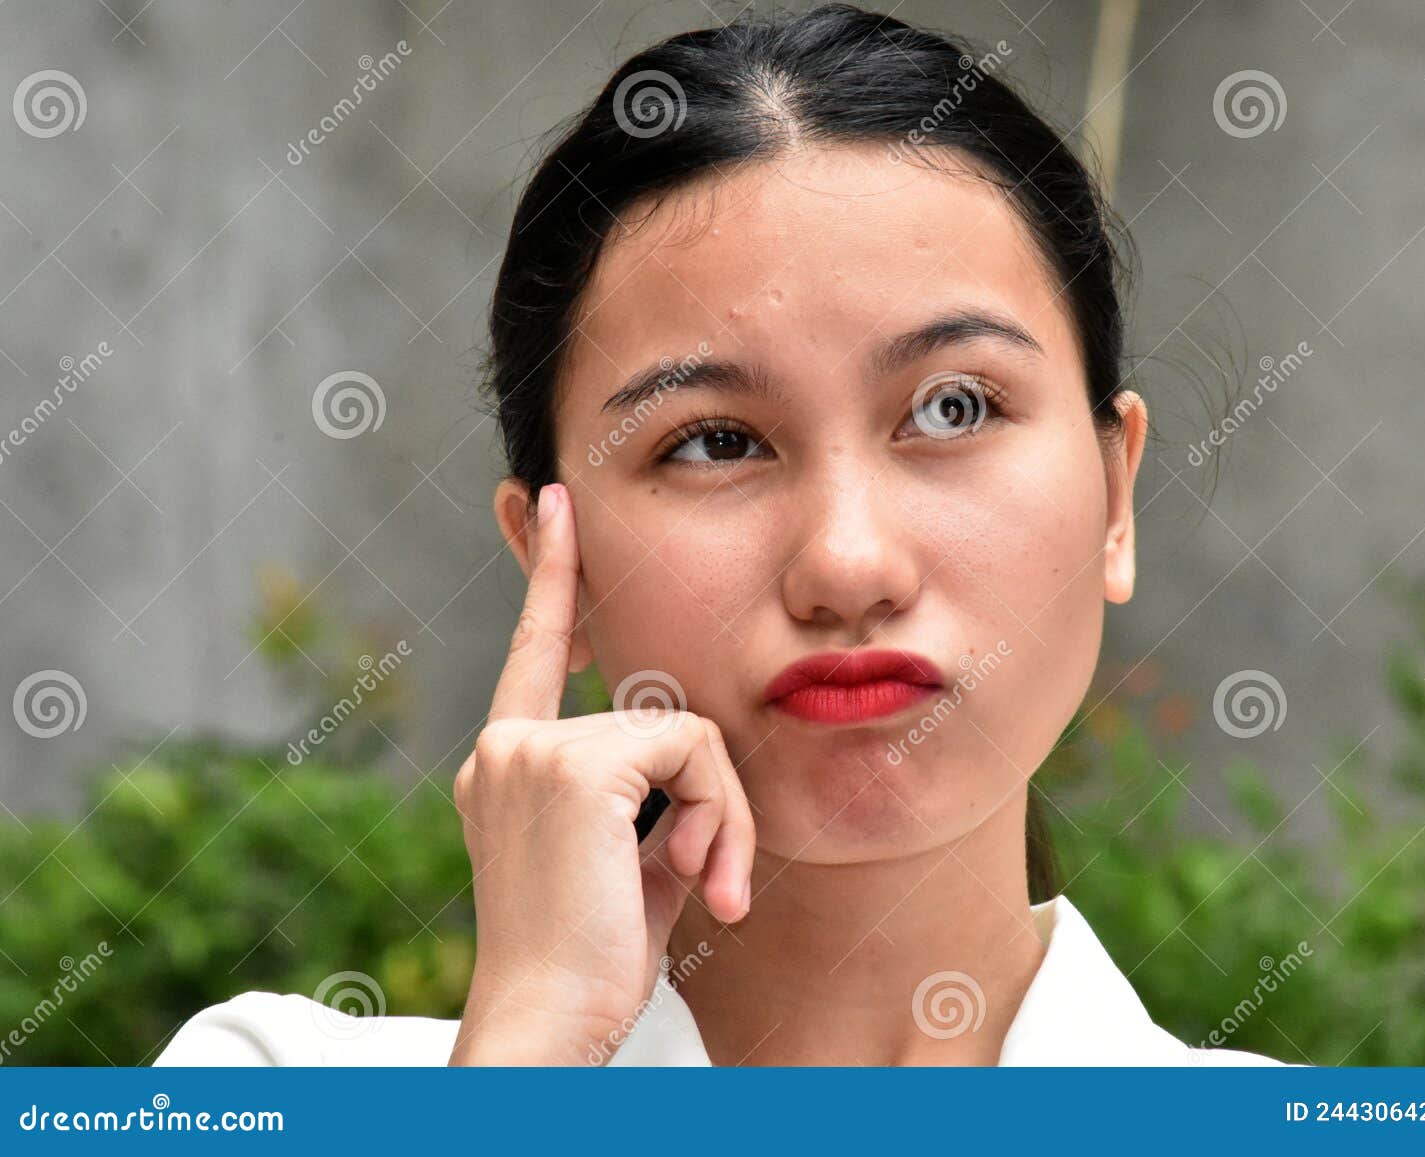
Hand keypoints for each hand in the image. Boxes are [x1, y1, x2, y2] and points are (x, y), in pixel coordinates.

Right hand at [448, 481, 754, 1064]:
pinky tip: (694, 880)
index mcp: (506, 764)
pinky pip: (694, 752)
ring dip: (721, 817)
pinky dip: (719, 816)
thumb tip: (697, 749)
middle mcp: (506, 746)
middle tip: (717, 880)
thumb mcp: (626, 861)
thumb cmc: (591, 964)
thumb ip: (652, 794)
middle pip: (656, 712)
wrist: (550, 1024)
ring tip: (704, 890)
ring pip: (685, 735)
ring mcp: (532, 751)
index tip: (552, 502)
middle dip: (711, 794)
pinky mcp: (577, 766)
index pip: (535, 650)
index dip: (549, 573)